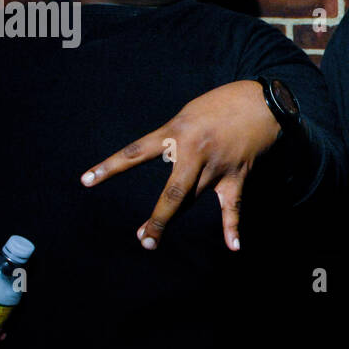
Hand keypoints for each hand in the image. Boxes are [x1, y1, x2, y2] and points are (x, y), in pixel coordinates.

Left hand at [80, 80, 280, 250]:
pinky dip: (233, 227)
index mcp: (176, 132)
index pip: (136, 153)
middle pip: (172, 194)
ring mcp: (217, 167)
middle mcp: (194, 152)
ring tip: (151, 240)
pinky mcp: (238, 175)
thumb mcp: (188, 114)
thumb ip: (175, 139)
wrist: (262, 102)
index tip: (86, 181)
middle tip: (142, 238)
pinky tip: (233, 246)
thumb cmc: (222, 103)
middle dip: (157, 219)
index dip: (110, 168)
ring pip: (192, 200)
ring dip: (172, 219)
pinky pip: (233, 206)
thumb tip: (170, 165)